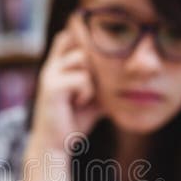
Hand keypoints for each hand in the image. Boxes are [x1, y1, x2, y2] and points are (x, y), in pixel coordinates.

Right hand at [30, 13, 102, 152]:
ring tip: (85, 96)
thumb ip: (103, 83)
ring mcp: (50, 75)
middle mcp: (51, 66)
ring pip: (83, 58)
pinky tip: (80, 103)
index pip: (68, 36)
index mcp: (58, 66)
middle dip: (95, 62)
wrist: (55, 145)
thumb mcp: (93, 98)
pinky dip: (87, 92)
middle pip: (81, 44)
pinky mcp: (52, 87)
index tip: (99, 54)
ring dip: (92, 78)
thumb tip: (130, 77)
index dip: (82, 37)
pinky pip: (81, 78)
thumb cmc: (74, 121)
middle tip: (95, 84)